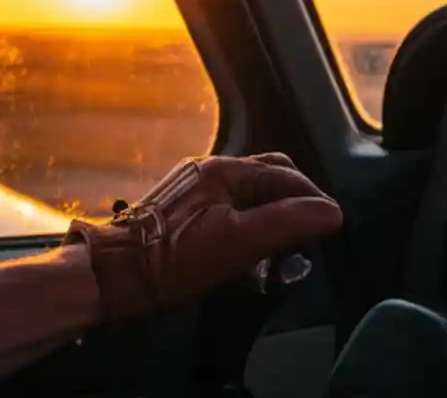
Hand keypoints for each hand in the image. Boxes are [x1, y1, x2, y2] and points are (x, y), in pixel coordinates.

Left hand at [65, 153, 341, 323]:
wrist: (115, 277)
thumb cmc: (174, 259)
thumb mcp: (240, 241)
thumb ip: (288, 223)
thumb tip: (331, 213)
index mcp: (224, 169)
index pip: (286, 175)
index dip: (313, 199)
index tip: (331, 223)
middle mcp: (208, 171)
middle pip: (268, 177)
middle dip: (295, 200)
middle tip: (311, 229)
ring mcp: (193, 190)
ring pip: (248, 194)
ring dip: (272, 213)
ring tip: (285, 241)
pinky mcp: (182, 212)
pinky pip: (228, 208)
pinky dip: (249, 223)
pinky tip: (251, 247)